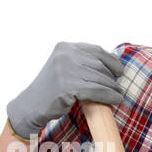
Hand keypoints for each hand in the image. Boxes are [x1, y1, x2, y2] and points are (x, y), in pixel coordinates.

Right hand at [7, 41, 125, 138]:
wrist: (31, 104)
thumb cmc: (52, 88)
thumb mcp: (64, 66)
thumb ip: (82, 61)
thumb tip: (113, 62)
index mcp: (64, 47)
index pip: (96, 50)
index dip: (112, 61)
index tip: (119, 71)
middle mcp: (65, 56)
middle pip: (100, 66)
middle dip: (111, 78)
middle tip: (117, 87)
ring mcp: (66, 70)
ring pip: (101, 79)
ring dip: (113, 88)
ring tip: (118, 94)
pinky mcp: (68, 87)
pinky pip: (98, 91)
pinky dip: (110, 96)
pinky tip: (116, 99)